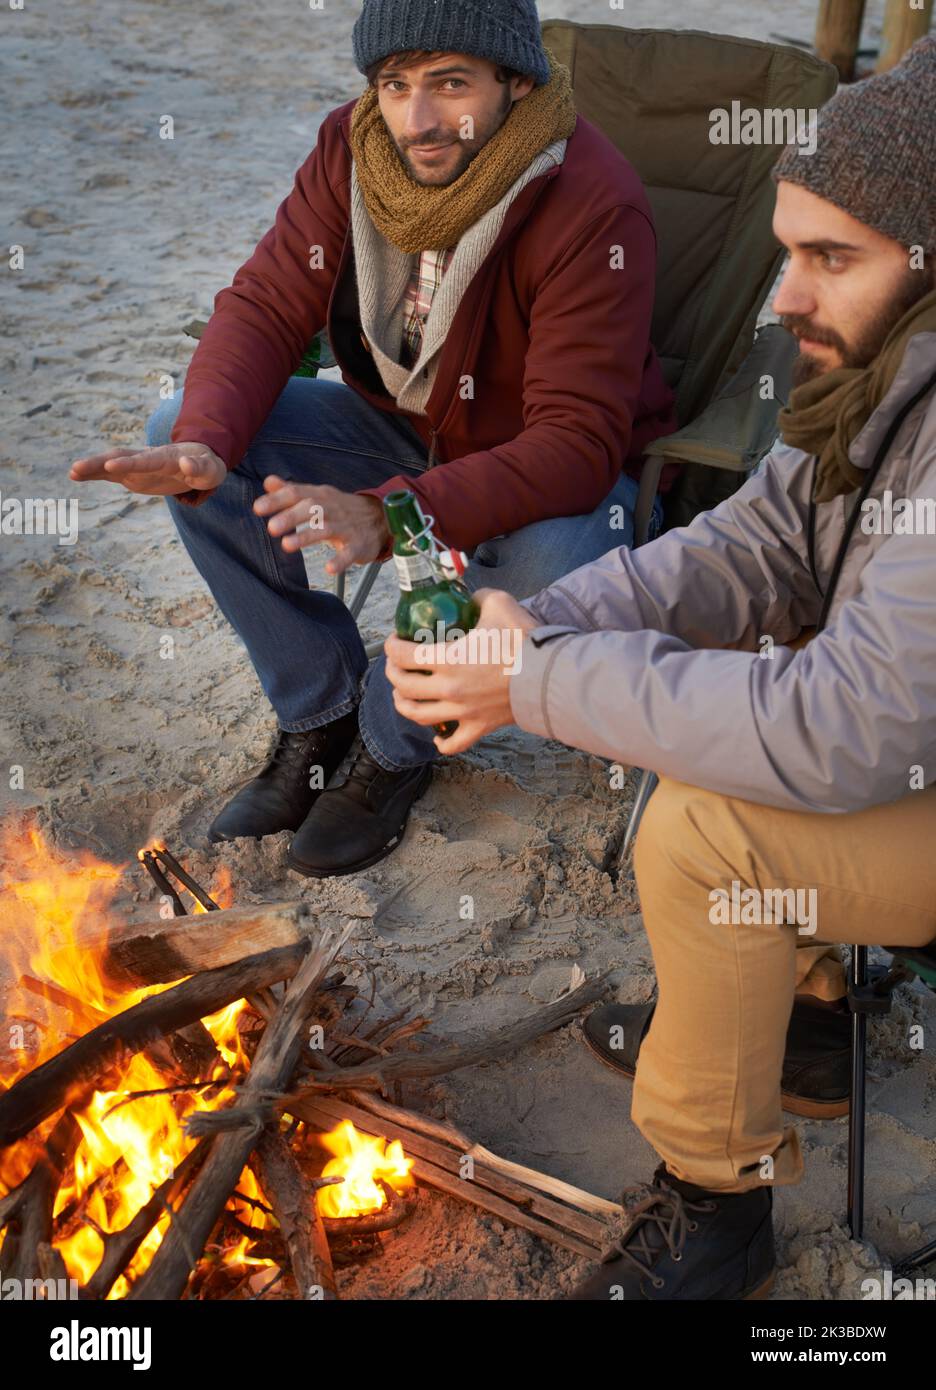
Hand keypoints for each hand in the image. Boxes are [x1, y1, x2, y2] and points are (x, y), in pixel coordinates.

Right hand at [69, 442, 225, 495]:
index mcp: (167, 457)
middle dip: (100, 463)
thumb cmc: (207, 467)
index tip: (111, 465)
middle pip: (122, 457)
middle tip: (78, 468)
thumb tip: (187, 463)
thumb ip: (200, 468)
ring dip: (93, 467)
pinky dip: (94, 474)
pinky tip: (75, 476)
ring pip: (111, 463)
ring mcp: (138, 465)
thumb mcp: (211, 470)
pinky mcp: (132, 474)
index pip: (147, 460)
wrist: (199, 460)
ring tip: (72, 472)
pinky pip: (110, 473)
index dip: (129, 463)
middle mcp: (148, 458)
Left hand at [253, 476, 389, 574]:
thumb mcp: (318, 496)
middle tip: (271, 528)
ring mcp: (346, 527)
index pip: (297, 493)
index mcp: (320, 496)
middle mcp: (332, 508)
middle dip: (291, 517)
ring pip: (326, 529)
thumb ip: (292, 490)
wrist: (381, 518)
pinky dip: (341, 560)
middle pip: (311, 509)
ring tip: (287, 545)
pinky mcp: (359, 544)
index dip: (278, 500)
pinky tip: (329, 568)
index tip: (258, 508)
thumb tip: (268, 482)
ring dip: (307, 537)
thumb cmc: (341, 509)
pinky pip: (350, 552)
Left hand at [384, 588, 538, 754]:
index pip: (403, 656)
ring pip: (418, 716)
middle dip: (392, 674)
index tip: (395, 640)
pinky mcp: (479, 727)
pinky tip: (437, 736)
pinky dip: (441, 742)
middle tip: (396, 664)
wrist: (550, 674)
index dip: (391, 646)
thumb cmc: (524, 640)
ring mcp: (462, 712)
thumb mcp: (498, 604)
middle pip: (404, 687)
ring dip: (404, 705)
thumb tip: (470, 600)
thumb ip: (478, 598)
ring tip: (403, 695)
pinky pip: (453, 744)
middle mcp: (449, 689)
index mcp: (448, 659)